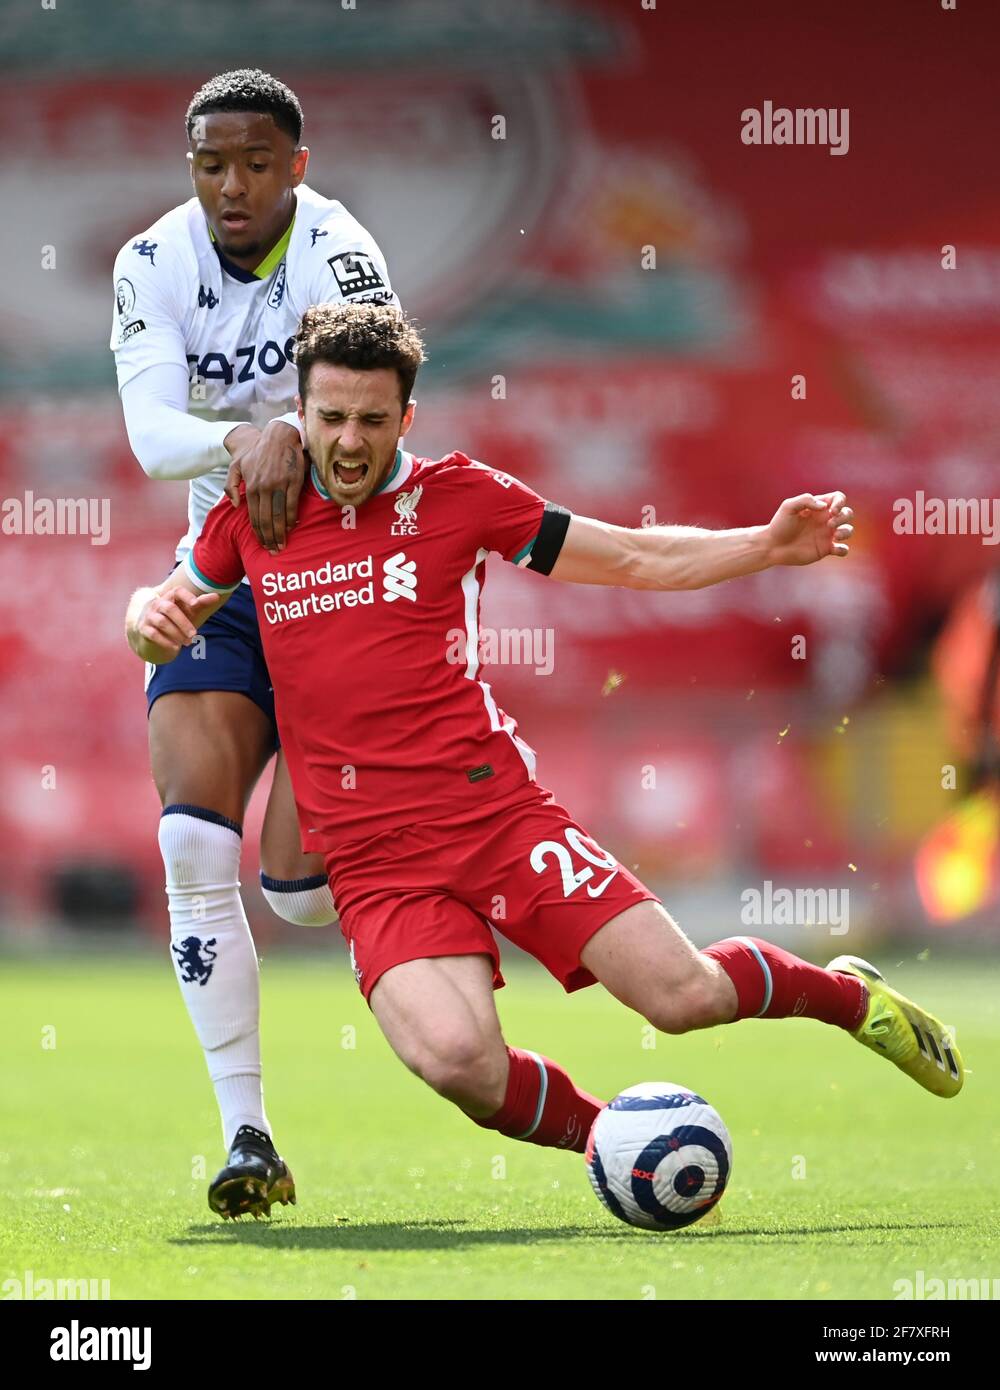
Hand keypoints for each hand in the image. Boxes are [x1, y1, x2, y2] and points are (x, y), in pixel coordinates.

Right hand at [132, 587, 218, 660]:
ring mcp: (149, 616)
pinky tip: (175, 648)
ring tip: (187, 643)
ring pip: (162, 622)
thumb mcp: (188, 610)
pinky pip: (153, 634)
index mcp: (170, 596)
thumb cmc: (175, 616)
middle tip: (194, 634)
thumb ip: (200, 603)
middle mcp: (157, 604)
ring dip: (176, 633)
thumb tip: (217, 596)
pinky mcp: (144, 629)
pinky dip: (165, 642)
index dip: (186, 596)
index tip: (196, 604)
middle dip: (183, 622)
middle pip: (169, 609)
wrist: (152, 628)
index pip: (177, 591)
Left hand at [224, 420, 305, 552]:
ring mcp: (279, 485)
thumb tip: (235, 505)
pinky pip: (291, 505)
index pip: (254, 517)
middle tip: (274, 550)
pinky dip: (291, 518)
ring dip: (281, 533)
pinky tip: (292, 527)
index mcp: (251, 487)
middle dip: (270, 538)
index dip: (258, 533)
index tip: (263, 545)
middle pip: (266, 520)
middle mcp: (264, 488)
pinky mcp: (293, 482)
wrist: (278, 435)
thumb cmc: (257, 451)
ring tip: (282, 545)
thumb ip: (231, 485)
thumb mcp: (236, 465)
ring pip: (279, 515)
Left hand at [765, 491, 853, 566]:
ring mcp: (826, 535)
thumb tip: (825, 506)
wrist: (773, 546)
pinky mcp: (825, 550)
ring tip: (836, 536)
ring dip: (846, 532)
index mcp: (818, 508)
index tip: (832, 510)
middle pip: (847, 513)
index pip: (838, 498)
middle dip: (844, 516)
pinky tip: (834, 548)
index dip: (840, 502)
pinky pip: (843, 550)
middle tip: (829, 524)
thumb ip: (806, 500)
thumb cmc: (779, 524)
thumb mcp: (789, 506)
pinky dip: (844, 549)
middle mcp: (825, 520)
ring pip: (849, 530)